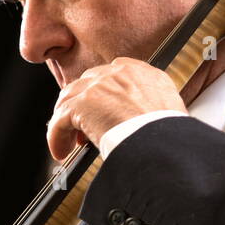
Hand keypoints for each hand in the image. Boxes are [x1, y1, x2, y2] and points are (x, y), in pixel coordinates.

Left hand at [47, 57, 184, 159]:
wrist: (163, 144)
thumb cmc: (168, 135)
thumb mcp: (167, 112)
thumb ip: (149, 108)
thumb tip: (137, 124)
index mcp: (142, 73)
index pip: (112, 76)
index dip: (101, 96)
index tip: (100, 113)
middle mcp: (119, 74)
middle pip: (86, 84)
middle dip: (81, 107)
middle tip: (83, 131)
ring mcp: (98, 86)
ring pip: (69, 99)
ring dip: (66, 121)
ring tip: (69, 142)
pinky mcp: (82, 104)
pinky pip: (59, 121)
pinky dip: (56, 137)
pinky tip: (61, 151)